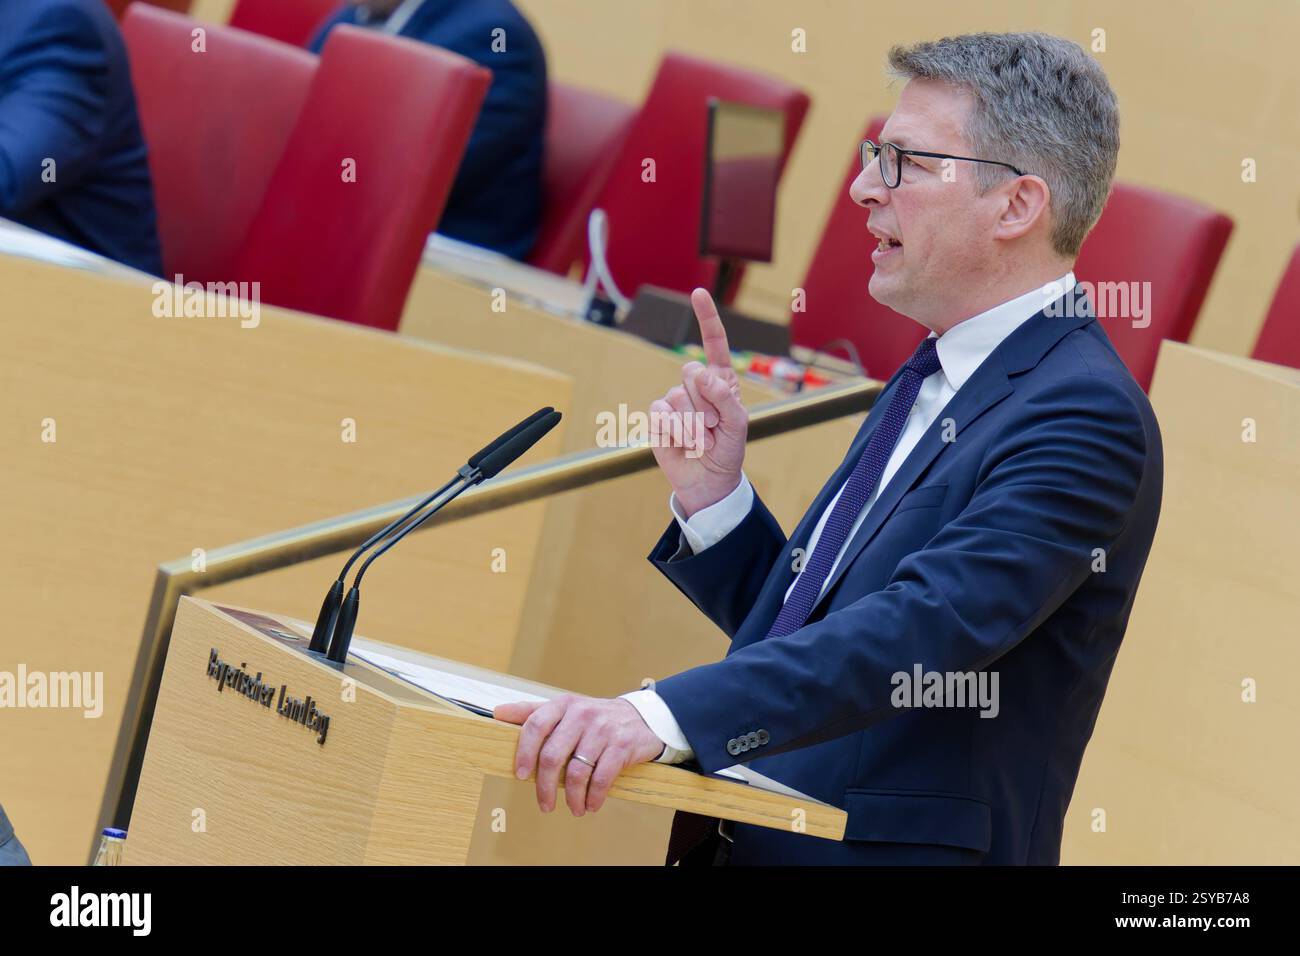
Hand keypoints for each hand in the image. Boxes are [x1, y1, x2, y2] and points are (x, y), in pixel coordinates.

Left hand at [494, 695, 665, 815]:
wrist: (641, 718)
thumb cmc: (594, 718)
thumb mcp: (565, 709)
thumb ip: (532, 712)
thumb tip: (497, 713)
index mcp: (563, 705)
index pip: (535, 725)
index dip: (524, 752)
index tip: (520, 776)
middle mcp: (582, 714)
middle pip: (553, 755)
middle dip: (545, 787)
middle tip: (545, 805)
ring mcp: (603, 730)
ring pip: (577, 771)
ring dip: (573, 798)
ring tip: (574, 809)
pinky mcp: (622, 745)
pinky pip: (602, 778)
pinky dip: (594, 797)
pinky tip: (591, 805)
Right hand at [649, 288, 748, 516]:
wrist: (708, 481)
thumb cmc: (727, 451)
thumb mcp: (737, 426)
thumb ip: (725, 399)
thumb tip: (704, 374)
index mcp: (721, 381)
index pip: (714, 344)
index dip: (706, 318)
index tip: (698, 293)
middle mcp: (697, 386)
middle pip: (691, 371)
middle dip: (706, 402)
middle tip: (713, 426)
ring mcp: (675, 400)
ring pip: (676, 396)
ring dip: (693, 423)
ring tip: (701, 438)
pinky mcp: (658, 417)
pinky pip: (661, 413)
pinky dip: (675, 431)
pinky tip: (682, 442)